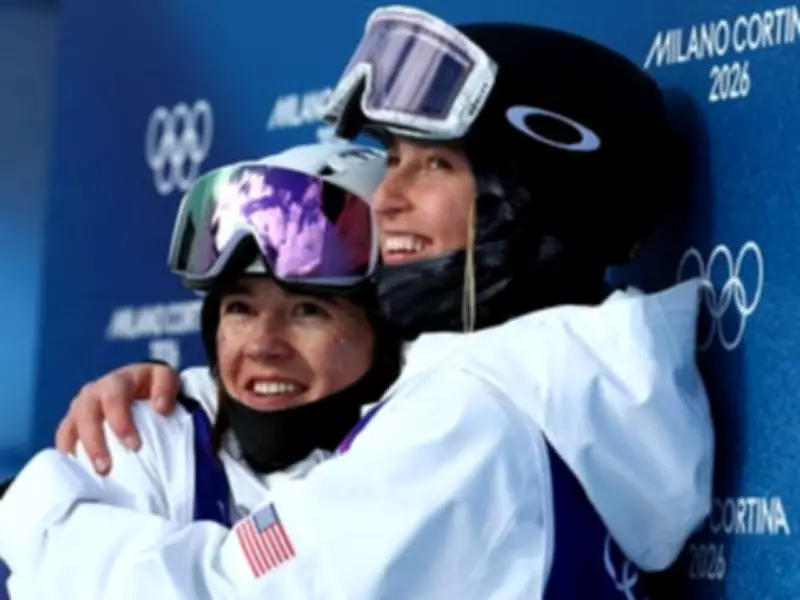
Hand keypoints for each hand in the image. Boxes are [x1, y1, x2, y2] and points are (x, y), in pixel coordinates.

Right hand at [55, 362, 180, 473]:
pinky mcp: (71, 422)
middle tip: (105, 468)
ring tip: (90, 476)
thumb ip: (166, 388)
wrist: (135, 382)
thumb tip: (161, 408)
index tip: (134, 446)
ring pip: (69, 429)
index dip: (121, 423)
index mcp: (116, 382)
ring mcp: (78, 408)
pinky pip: (63, 439)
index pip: (114, 399)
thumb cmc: (150, 385)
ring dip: (78, 453)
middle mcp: (92, 393)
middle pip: (86, 416)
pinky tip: (78, 473)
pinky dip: (67, 455)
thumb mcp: (164, 378)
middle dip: (94, 444)